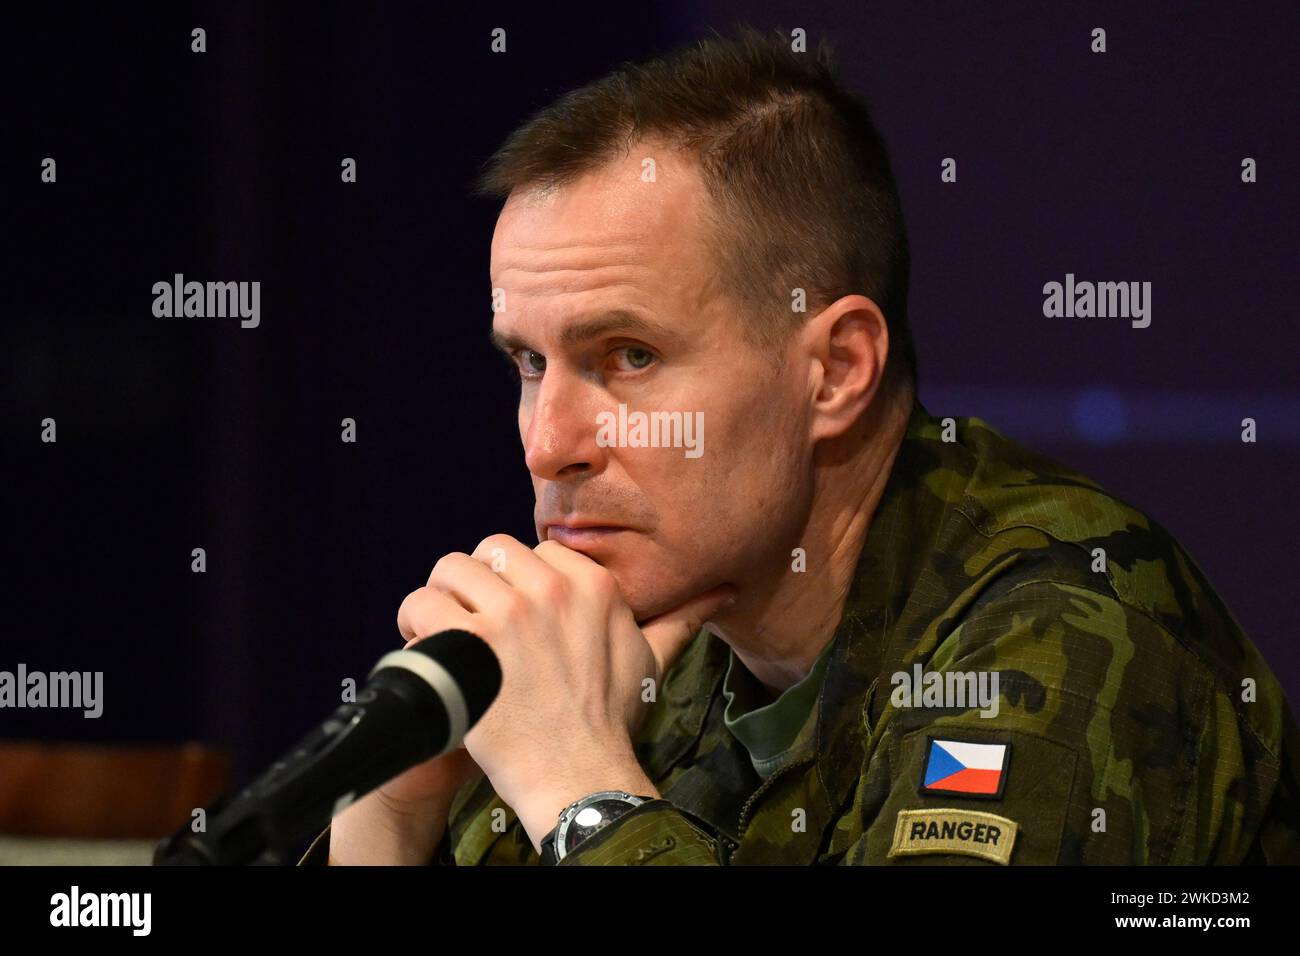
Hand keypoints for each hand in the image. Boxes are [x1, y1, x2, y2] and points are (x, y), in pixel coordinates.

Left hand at [397, 533, 735, 845]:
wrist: (577, 775)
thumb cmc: (609, 720)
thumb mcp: (650, 660)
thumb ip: (681, 618)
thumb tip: (722, 590)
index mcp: (593, 584)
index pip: (534, 549)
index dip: (517, 581)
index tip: (516, 618)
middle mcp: (552, 589)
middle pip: (489, 550)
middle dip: (478, 585)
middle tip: (478, 627)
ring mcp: (508, 613)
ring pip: (449, 570)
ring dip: (443, 603)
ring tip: (449, 639)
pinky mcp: (468, 642)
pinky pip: (421, 605)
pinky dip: (416, 628)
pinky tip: (433, 654)